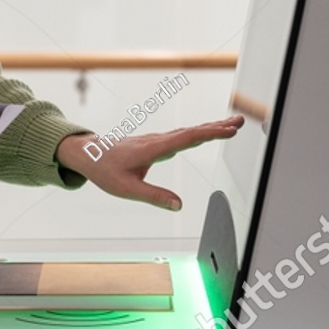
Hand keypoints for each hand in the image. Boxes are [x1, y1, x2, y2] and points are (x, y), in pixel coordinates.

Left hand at [55, 116, 244, 209]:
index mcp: (153, 148)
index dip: (209, 133)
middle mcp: (157, 141)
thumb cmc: (105, 170)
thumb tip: (179, 206)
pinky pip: (181, 135)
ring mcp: (157, 140)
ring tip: (231, 125)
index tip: (228, 129)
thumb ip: (154, 197)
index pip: (186, 138)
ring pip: (188, 131)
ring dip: (210, 127)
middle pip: (192, 131)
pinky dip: (198, 132)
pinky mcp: (156, 143)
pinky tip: (206, 133)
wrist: (89, 154)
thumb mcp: (127, 189)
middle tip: (240, 122)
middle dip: (217, 126)